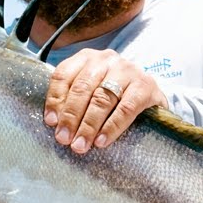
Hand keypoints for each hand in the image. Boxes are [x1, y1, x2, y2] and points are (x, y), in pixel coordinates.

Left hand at [46, 49, 168, 153]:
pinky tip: (102, 140)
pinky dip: (112, 126)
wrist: (151, 96)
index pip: (64, 74)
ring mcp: (128, 70)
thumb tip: (55, 122)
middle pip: (82, 88)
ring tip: (80, 144)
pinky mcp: (146, 85)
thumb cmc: (115, 96)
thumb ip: (73, 99)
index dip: (55, 99)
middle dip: (71, 117)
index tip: (51, 122)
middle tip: (64, 139)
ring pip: (102, 98)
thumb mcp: (91, 91)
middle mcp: (107, 59)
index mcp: (87, 58)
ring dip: (88, 125)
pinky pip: (126, 108)